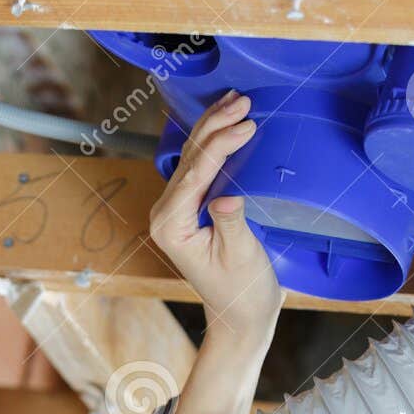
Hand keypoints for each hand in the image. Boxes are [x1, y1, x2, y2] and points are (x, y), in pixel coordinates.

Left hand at [148, 90, 281, 343]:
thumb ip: (231, 224)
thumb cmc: (241, 290)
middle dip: (216, 126)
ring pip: (193, 157)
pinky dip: (216, 143)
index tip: (247, 124)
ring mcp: (176, 209)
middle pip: (190, 159)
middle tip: (244, 100)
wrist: (241, 313)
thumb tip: (225, 197)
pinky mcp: (191, 207)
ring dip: (215, 127)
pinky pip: (201, 167)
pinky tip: (229, 123)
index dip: (221, 144)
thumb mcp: (240, 256)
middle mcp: (165, 214)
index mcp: (170, 226)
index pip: (195, 174)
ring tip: (238, 100)